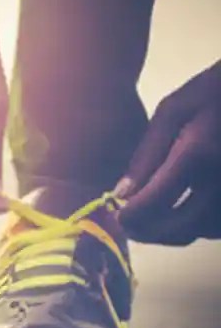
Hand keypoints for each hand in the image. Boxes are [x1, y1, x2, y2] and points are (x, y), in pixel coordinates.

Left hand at [117, 62, 220, 245]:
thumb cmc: (210, 95)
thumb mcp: (172, 112)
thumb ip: (146, 155)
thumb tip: (121, 195)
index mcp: (197, 154)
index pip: (155, 202)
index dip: (131, 217)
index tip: (117, 216)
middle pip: (180, 227)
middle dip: (149, 232)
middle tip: (128, 225)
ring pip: (201, 231)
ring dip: (172, 232)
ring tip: (150, 217)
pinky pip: (218, 226)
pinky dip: (196, 226)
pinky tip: (179, 212)